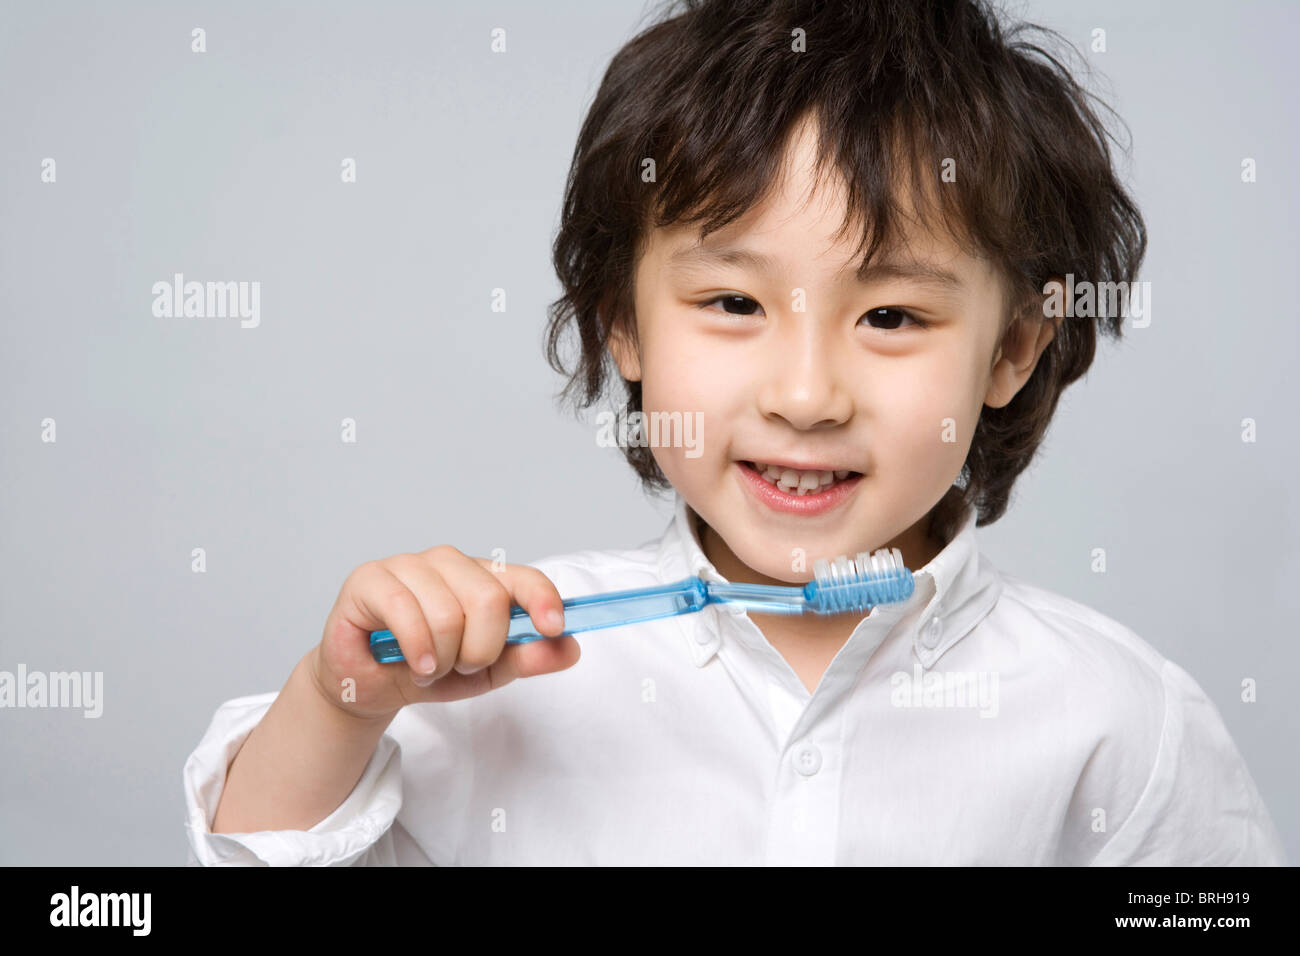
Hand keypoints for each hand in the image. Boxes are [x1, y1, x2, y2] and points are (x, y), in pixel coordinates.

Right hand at [310, 546, 578, 718]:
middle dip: (481, 649)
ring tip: (431, 667)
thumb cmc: (428, 669)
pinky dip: (418, 649)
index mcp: (481, 578)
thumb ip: (526, 658)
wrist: (370, 687)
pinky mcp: (370, 579)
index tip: (554, 627)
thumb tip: (568, 648)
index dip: (543, 599)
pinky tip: (417, 665)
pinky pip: (405, 610)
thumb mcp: (487, 672)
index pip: (523, 577)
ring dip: (444, 656)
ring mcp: (408, 565)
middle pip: (488, 598)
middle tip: (463, 666)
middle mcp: (448, 563)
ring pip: (448, 611)